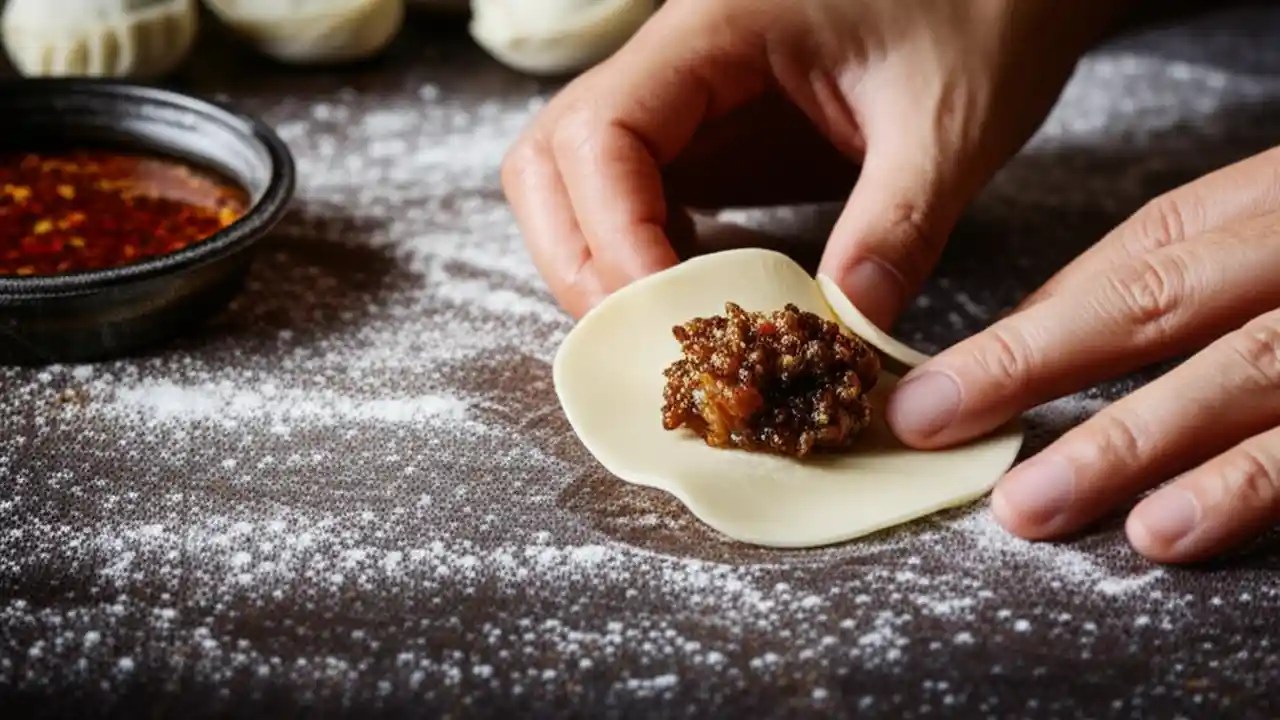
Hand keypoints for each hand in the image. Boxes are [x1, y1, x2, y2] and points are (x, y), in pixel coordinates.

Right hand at [503, 0, 1126, 323]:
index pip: (603, 134)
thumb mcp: (949, 121)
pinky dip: (642, 251)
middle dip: (580, 259)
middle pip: (555, 157)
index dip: (614, 236)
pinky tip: (697, 291)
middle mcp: (677, 53)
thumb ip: (896, 227)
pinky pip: (634, 191)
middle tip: (648, 338)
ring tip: (670, 325)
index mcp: (716, 25)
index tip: (672, 316)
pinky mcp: (709, 126)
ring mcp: (685, 91)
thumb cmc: (985, 12)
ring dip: (599, 260)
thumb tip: (844, 339)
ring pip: (575, 176)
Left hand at [887, 146, 1279, 563]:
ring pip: (1233, 372)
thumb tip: (1024, 339)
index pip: (1133, 257)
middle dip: (1029, 363)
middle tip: (925, 421)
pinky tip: (1160, 532)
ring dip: (1120, 443)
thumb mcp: (1273, 238)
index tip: (925, 384)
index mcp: (1263, 207)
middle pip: (1154, 300)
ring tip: (1023, 506)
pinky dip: (1239, 489)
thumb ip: (1174, 280)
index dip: (1025, 323)